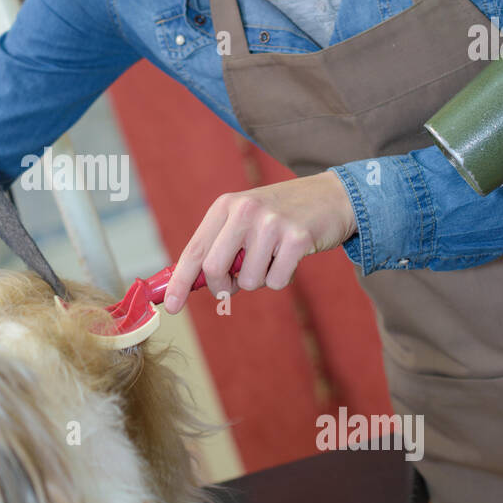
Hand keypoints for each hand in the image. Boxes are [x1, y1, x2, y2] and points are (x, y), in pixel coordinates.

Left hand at [164, 170, 356, 310]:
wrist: (331, 196)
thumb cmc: (281, 215)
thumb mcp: (244, 219)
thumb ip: (219, 247)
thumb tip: (192, 284)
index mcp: (225, 206)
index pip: (194, 250)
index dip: (179, 281)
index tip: (171, 306)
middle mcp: (245, 211)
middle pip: (214, 270)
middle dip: (222, 287)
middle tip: (235, 283)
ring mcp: (271, 224)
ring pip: (248, 281)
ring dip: (259, 280)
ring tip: (272, 257)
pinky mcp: (297, 238)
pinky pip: (276, 281)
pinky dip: (281, 278)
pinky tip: (290, 256)